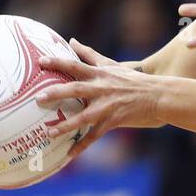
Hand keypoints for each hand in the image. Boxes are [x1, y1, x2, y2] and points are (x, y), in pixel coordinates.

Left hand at [35, 38, 162, 161]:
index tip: (40, 62)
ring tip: (49, 132)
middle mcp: (102, 89)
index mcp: (99, 74)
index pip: (75, 66)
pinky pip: (95, 135)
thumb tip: (72, 40)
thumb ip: (89, 54)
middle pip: (76, 90)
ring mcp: (108, 106)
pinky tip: (70, 154)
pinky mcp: (114, 120)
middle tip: (39, 98)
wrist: (157, 95)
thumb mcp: (111, 64)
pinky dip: (83, 145)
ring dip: (66, 125)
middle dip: (57, 93)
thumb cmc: (133, 79)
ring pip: (84, 117)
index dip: (57, 62)